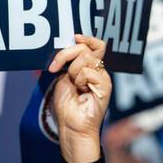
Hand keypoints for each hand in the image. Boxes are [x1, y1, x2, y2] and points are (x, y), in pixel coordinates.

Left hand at [48, 34, 111, 162]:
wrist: (72, 126)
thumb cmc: (67, 105)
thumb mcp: (64, 77)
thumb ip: (69, 61)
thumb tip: (73, 43)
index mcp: (90, 68)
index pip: (95, 45)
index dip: (86, 38)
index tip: (75, 37)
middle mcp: (99, 71)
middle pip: (85, 48)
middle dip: (66, 55)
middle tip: (56, 68)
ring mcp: (103, 78)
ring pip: (85, 58)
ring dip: (72, 72)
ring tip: (75, 86)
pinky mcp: (106, 86)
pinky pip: (88, 71)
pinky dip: (79, 80)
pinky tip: (82, 91)